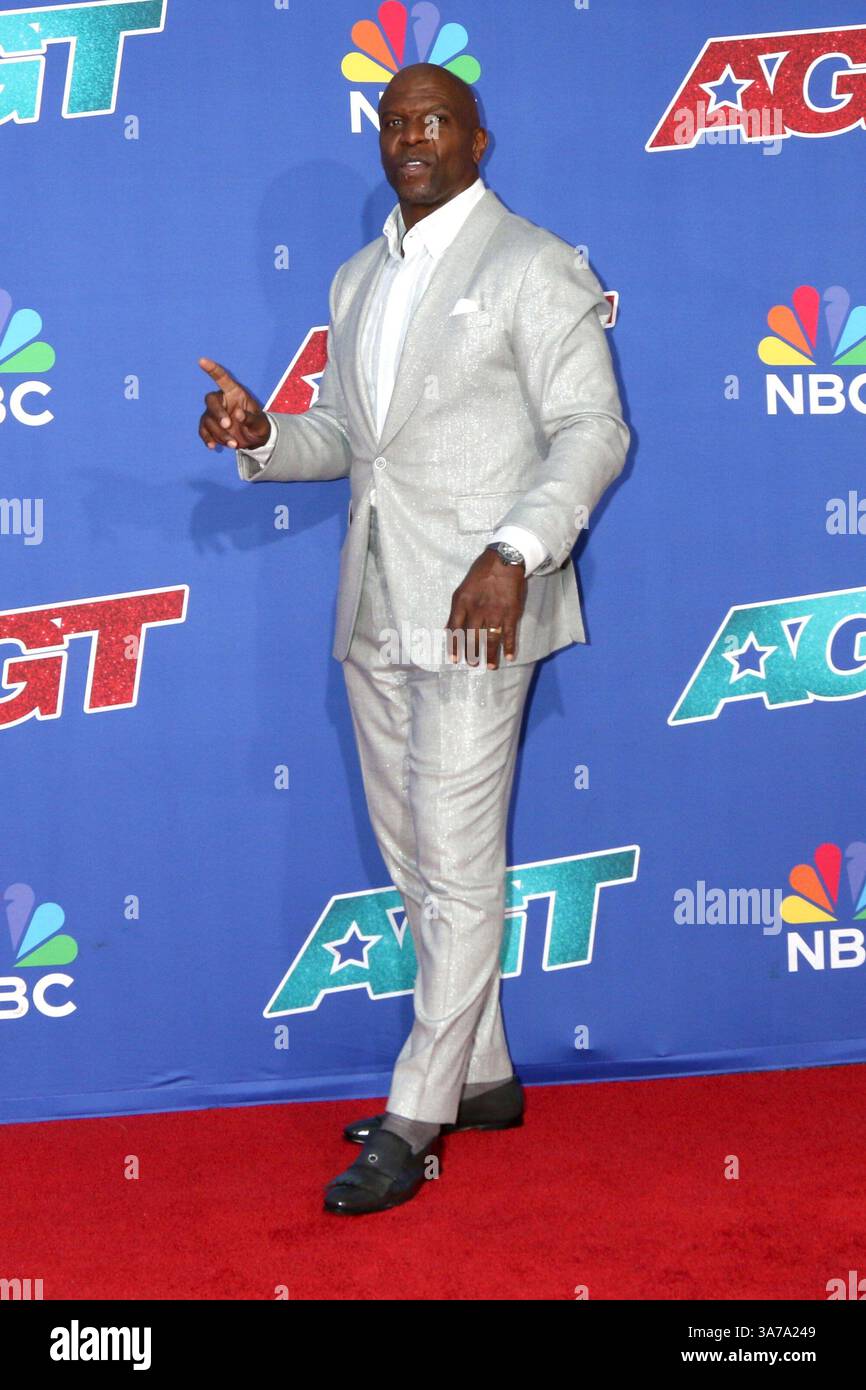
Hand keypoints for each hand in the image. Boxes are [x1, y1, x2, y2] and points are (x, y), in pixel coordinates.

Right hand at [198, 357, 270, 450]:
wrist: (254, 440)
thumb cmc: (258, 426)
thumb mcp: (260, 424)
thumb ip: (251, 418)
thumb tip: (238, 414)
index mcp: (235, 393)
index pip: (222, 378)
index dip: (212, 369)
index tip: (201, 361)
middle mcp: (222, 400)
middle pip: (211, 401)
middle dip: (218, 414)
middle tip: (228, 426)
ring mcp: (214, 413)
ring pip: (208, 420)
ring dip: (220, 434)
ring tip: (235, 444)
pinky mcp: (209, 426)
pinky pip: (203, 430)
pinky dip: (208, 439)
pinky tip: (214, 447)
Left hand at [446, 550, 526, 667]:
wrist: (504, 560)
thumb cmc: (481, 574)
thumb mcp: (461, 589)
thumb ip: (455, 611)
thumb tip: (447, 629)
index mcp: (463, 603)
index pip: (455, 629)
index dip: (454, 646)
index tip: (454, 659)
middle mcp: (478, 610)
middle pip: (473, 638)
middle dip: (472, 654)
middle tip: (472, 664)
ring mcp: (496, 613)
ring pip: (491, 639)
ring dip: (491, 654)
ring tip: (490, 666)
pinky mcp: (511, 613)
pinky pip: (510, 633)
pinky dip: (509, 646)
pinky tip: (509, 657)